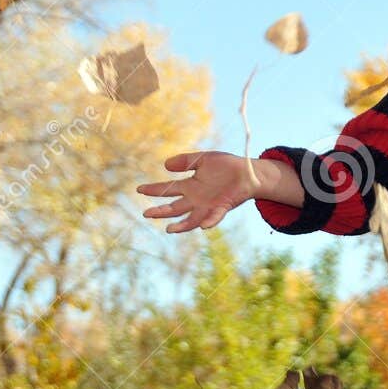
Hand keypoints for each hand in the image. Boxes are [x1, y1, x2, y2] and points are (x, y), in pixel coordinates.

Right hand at [137, 150, 260, 233]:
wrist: (248, 171)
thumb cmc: (225, 165)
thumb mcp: (203, 159)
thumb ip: (186, 161)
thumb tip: (165, 165)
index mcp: (190, 186)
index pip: (168, 189)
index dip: (153, 189)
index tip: (139, 189)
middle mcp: (196, 199)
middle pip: (174, 208)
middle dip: (161, 211)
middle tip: (147, 213)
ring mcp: (208, 206)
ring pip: (190, 219)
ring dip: (181, 226)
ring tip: (169, 230)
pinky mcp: (222, 208)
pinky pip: (214, 217)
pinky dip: (209, 222)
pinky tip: (203, 226)